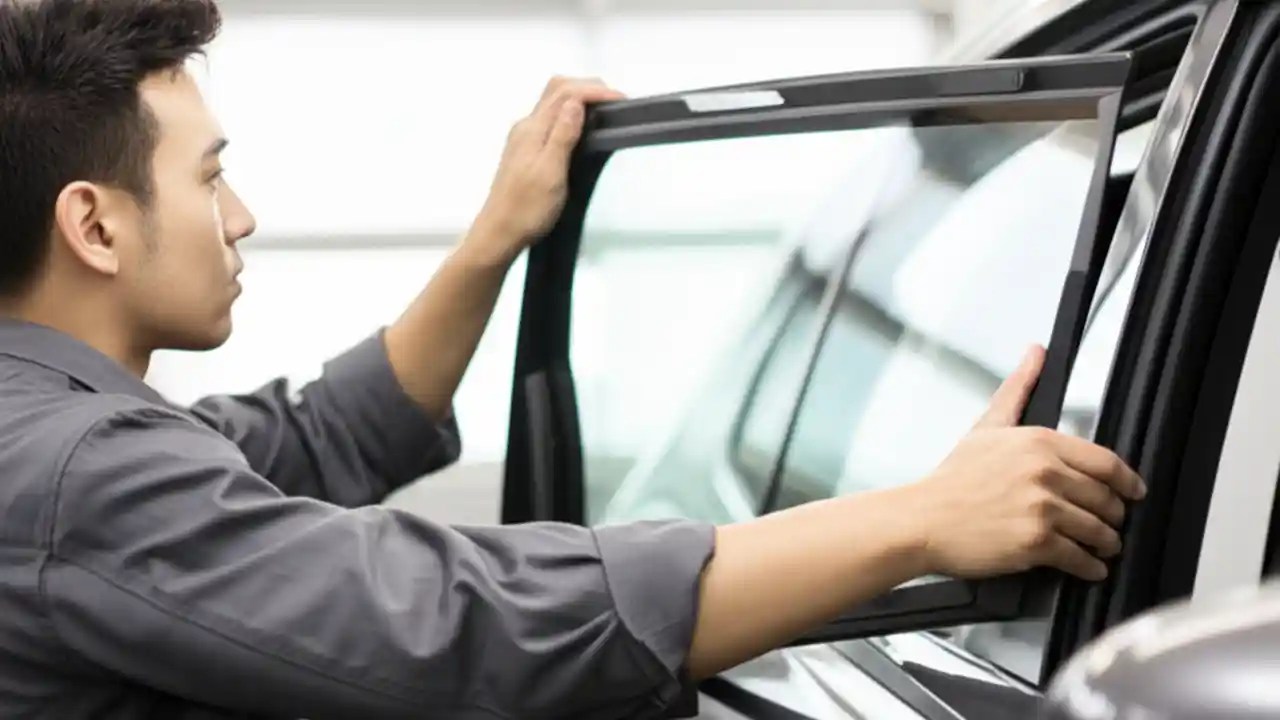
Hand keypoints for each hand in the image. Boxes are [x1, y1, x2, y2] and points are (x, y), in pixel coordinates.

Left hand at [469, 76, 624, 263]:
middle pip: (557, 90)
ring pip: (553, 103)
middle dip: (587, 87)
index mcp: (533, 129)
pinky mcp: (526, 151)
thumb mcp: (551, 172)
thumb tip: (576, 102)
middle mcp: (526, 127)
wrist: (499, 234)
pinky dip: (570, 114)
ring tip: (604, 112)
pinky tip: (582, 129)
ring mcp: (524, 138)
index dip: (595, 90)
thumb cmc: (527, 209)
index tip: (621, 100)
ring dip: (579, 99)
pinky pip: (550, 120)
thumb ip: (563, 135)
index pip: (565, 93)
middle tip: (615, 102)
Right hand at [906, 345, 1146, 581]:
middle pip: (1106, 499)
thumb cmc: (952, 480)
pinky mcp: (1036, 544)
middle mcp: (1045, 472)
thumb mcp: (988, 427)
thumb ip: (1018, 389)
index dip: (1127, 482)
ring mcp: (1042, 509)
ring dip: (1106, 543)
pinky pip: (1081, 559)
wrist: (922, 520)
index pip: (1106, 462)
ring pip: (1098, 530)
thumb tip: (1036, 353)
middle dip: (1114, 516)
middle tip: (1111, 524)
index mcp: (1039, 442)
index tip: (1133, 492)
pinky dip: (1090, 567)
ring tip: (1102, 548)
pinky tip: (1088, 566)